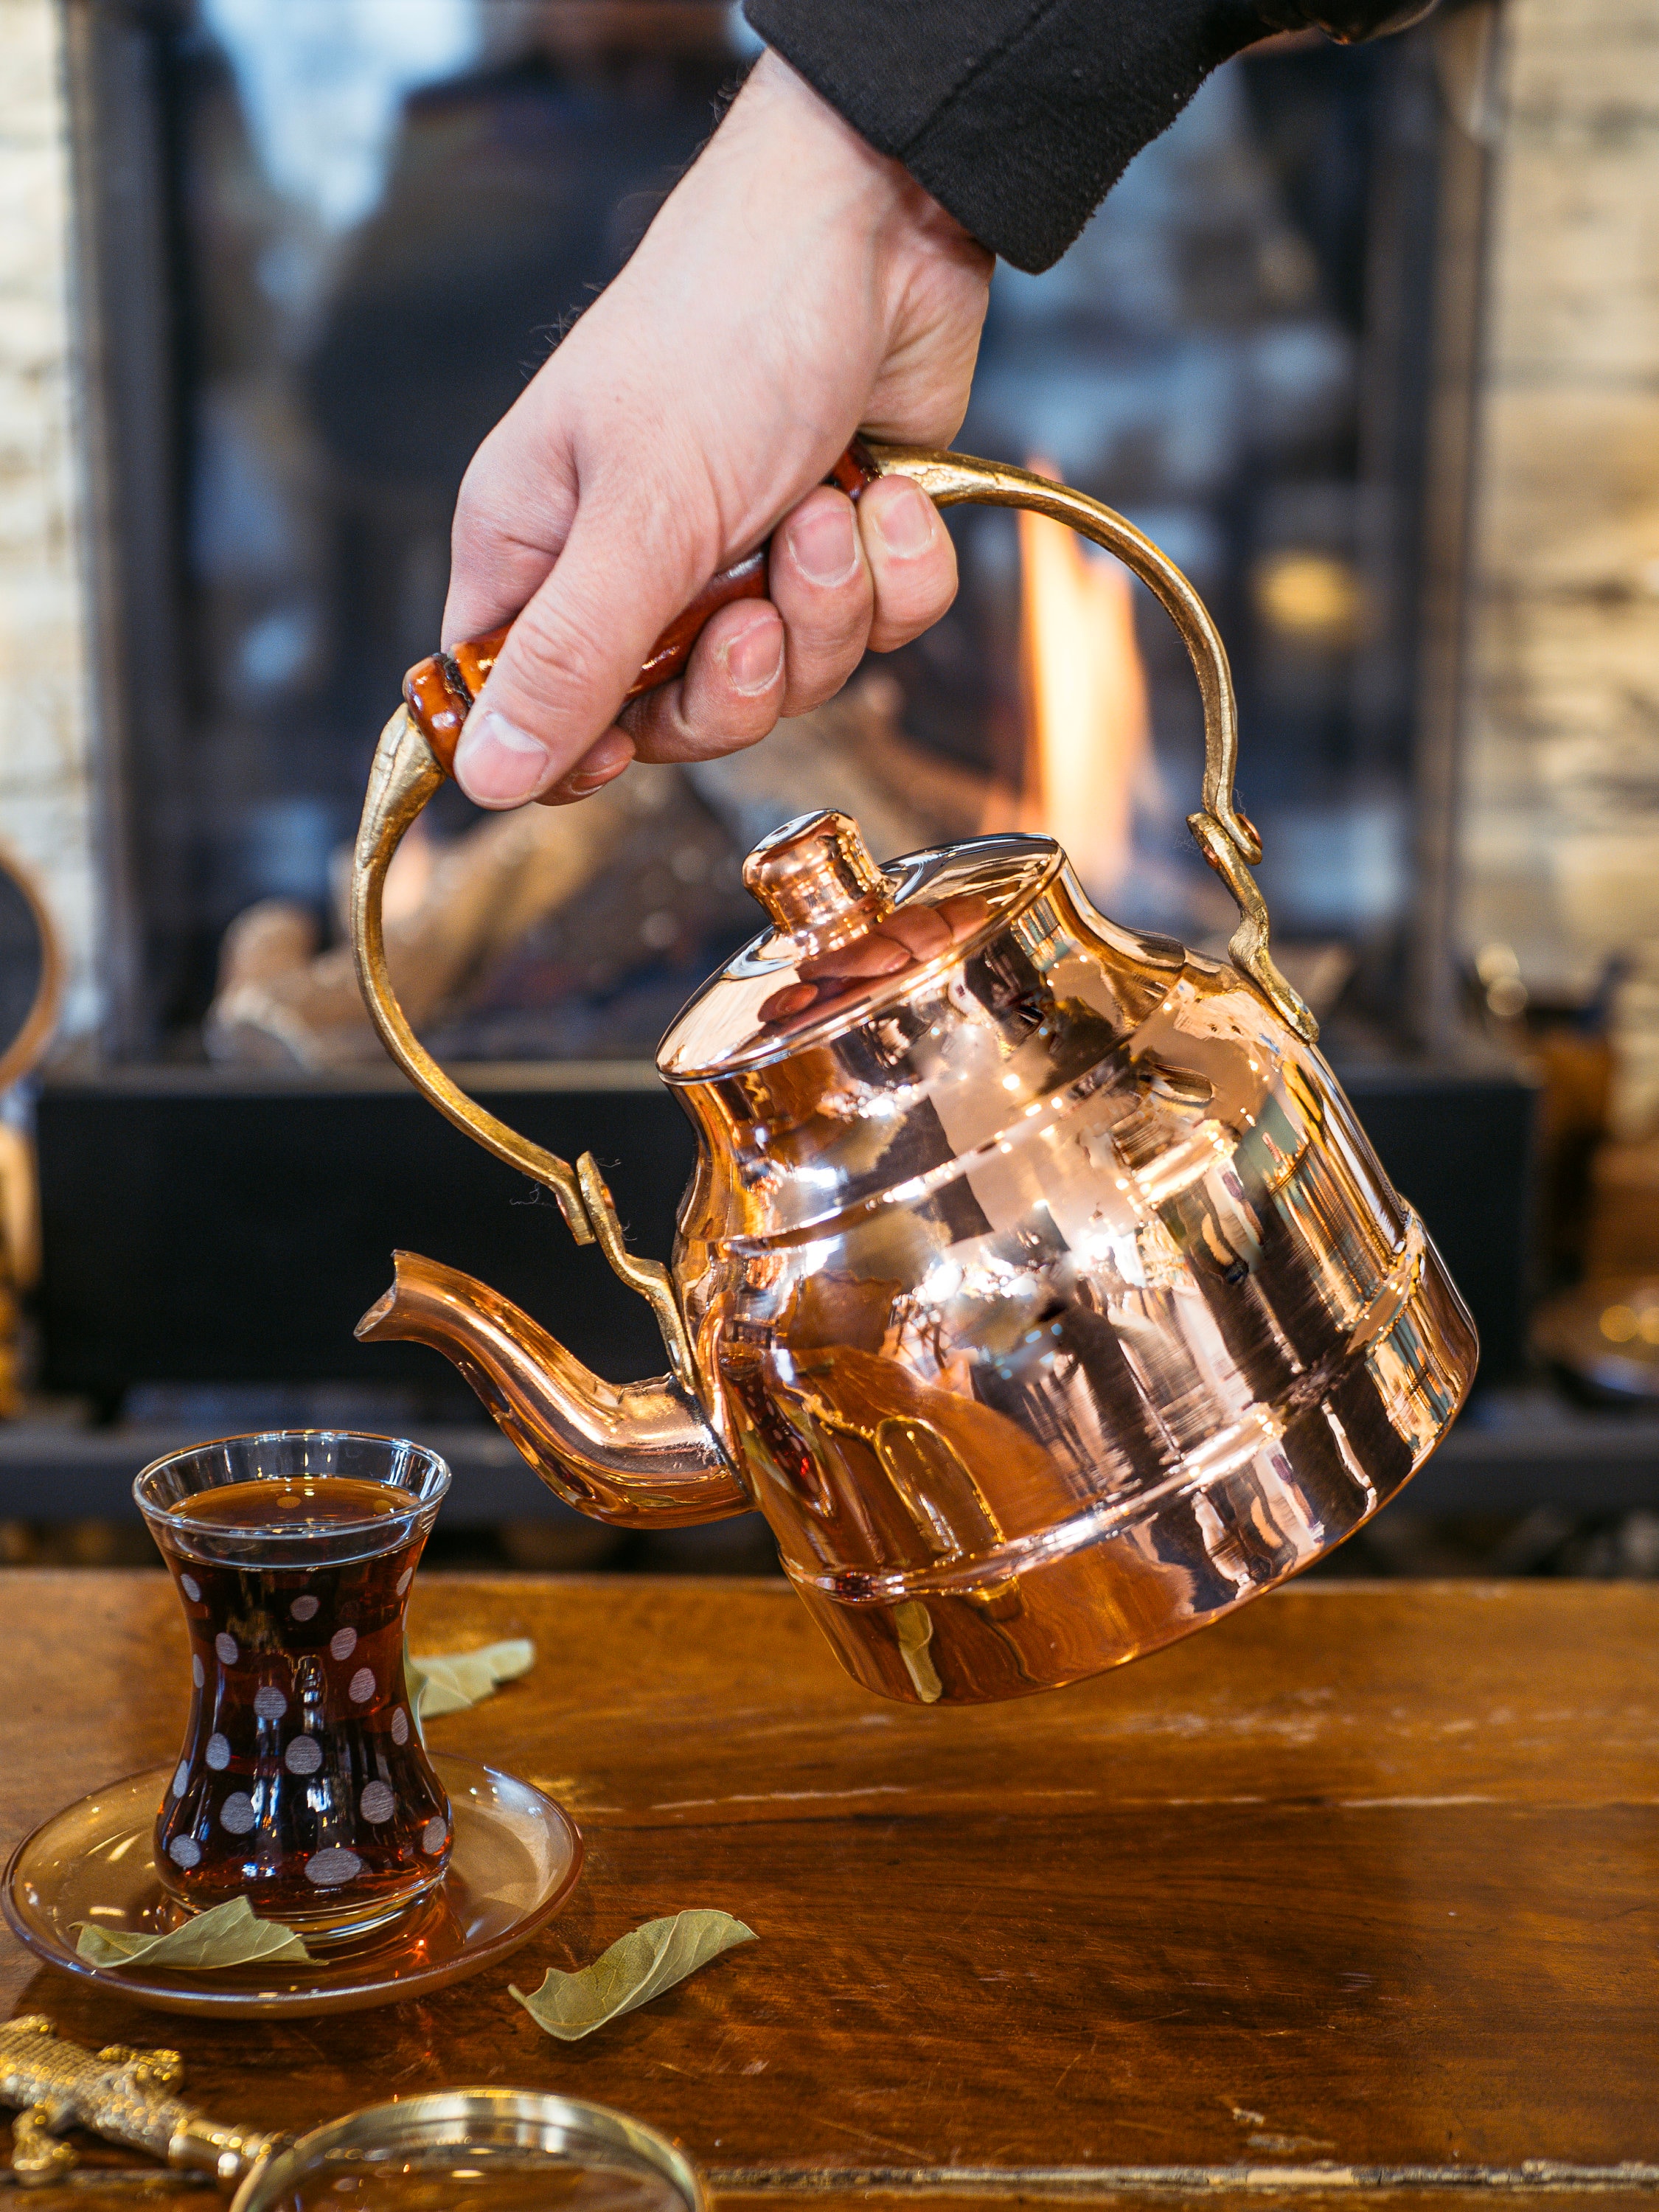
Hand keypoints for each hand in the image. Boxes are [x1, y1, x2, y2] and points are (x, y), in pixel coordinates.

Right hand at [442, 50, 992, 808]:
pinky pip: (877, 633)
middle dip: (738, 677)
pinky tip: (881, 494)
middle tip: (753, 599)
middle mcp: (634, 565)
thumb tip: (488, 781)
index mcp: (541, 546)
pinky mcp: (836, 550)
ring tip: (824, 509)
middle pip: (673, 722)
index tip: (620, 751)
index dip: (573, 748)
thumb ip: (569, 659)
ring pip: (789, 683)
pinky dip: (894, 574)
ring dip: (826, 608)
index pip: (522, 705)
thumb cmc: (726, 328)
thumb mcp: (637, 514)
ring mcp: (740, 558)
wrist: (880, 223)